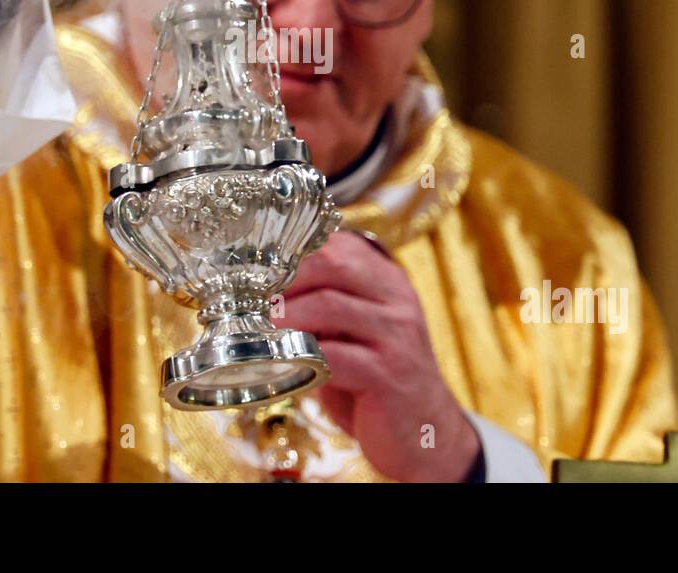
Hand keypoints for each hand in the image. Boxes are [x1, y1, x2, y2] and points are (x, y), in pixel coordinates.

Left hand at [281, 231, 482, 481]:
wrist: (424, 433)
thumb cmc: (376, 381)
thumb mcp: (353, 334)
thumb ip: (323, 309)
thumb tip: (262, 294)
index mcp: (387, 280)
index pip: (338, 245)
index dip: (293, 253)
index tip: (257, 272)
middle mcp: (397, 298)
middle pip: (334, 263)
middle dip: (286, 278)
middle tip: (253, 299)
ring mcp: (397, 335)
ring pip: (331, 305)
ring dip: (287, 316)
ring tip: (261, 330)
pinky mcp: (390, 374)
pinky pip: (337, 356)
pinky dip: (302, 357)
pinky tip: (284, 365)